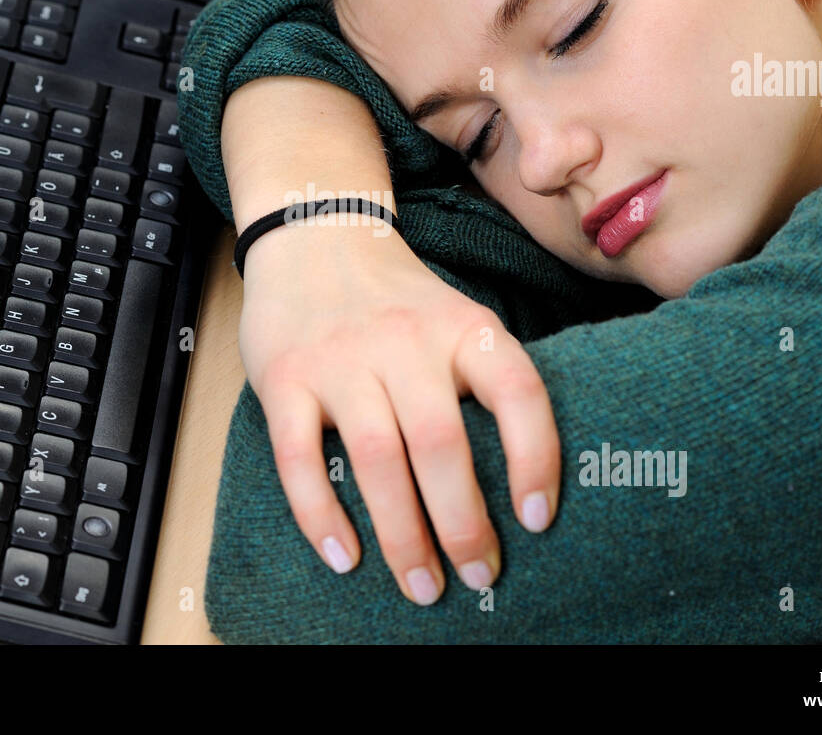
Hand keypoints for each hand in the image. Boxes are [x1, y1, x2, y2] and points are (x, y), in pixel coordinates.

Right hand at [237, 215, 559, 604]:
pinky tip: (344, 557)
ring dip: (401, 534)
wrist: (315, 235)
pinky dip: (321, 515)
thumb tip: (522, 484)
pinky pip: (299, 457)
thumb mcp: (457, 318)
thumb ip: (484, 379)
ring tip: (422, 586)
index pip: (517, 392)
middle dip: (463, 524)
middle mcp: (404, 340)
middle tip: (478, 577)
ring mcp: (340, 358)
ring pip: (375, 458)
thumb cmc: (398, 298)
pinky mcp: (286, 377)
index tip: (535, 521)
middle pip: (440, 443)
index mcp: (462, 327)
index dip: (535, 459)